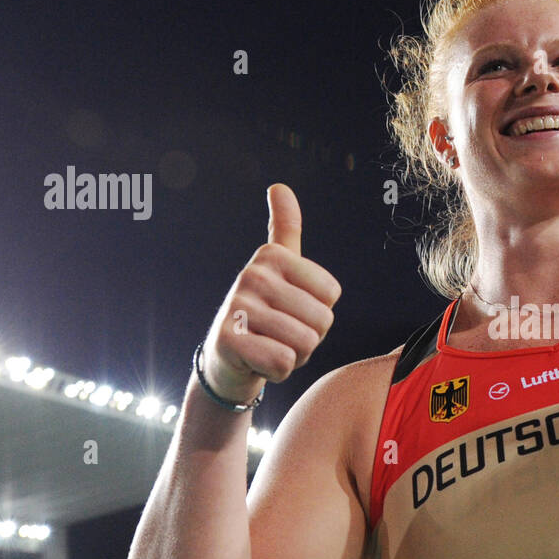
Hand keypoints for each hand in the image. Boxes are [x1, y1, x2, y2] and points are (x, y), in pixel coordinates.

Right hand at [200, 184, 341, 401]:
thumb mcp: (278, 270)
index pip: (331, 294)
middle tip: (280, 334)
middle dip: (309, 339)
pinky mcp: (229, 341)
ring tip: (270, 346)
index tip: (292, 311)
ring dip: (295, 356)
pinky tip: (259, 363)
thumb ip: (285, 229)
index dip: (319, 313)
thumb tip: (279, 186)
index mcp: (271, 256)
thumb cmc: (264, 314)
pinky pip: (284, 363)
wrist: (227, 360)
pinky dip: (278, 372)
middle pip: (322, 321)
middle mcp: (252, 275)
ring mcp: (238, 307)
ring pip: (304, 344)